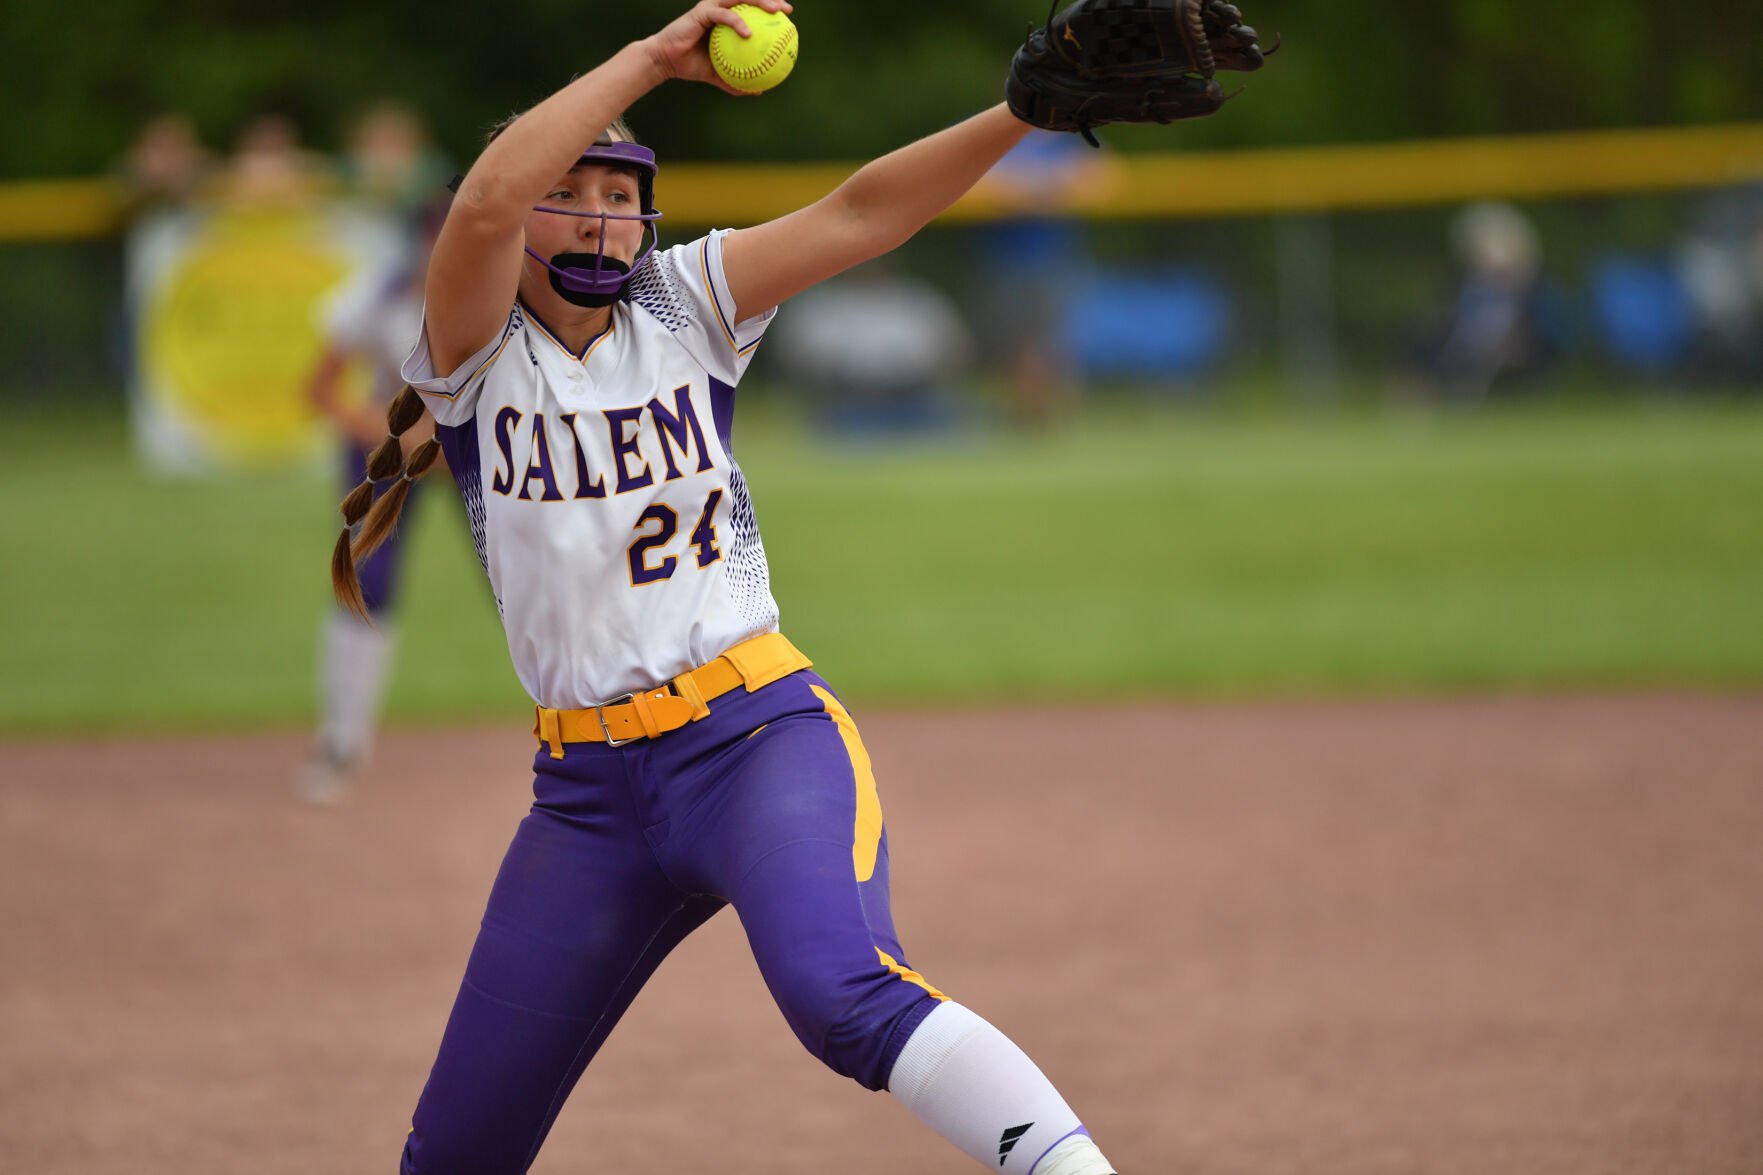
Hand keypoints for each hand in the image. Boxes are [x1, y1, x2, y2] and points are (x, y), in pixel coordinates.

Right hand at [644, 0, 793, 95]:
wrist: (666, 61)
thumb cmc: (691, 65)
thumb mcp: (718, 75)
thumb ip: (737, 80)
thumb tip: (758, 91)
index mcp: (725, 18)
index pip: (751, 8)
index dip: (770, 9)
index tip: (788, 19)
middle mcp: (719, 8)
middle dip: (770, 0)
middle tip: (787, 11)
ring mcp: (711, 7)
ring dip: (759, 1)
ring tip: (774, 10)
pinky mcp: (701, 12)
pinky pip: (723, 15)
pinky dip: (737, 22)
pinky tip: (748, 33)